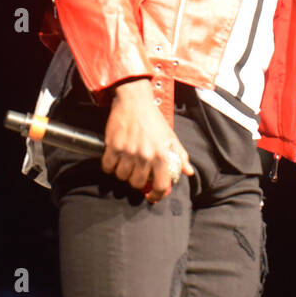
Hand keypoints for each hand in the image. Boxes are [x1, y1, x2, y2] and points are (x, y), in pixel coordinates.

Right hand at [102, 79, 193, 202]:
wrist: (135, 100)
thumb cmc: (154, 119)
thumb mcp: (171, 136)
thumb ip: (180, 155)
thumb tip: (188, 172)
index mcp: (161, 155)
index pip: (161, 185)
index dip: (157, 195)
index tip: (152, 196)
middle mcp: (145, 156)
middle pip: (137, 183)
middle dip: (137, 181)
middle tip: (137, 173)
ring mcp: (128, 152)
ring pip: (122, 176)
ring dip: (123, 173)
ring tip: (126, 163)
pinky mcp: (113, 146)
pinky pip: (108, 167)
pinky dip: (110, 166)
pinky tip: (114, 159)